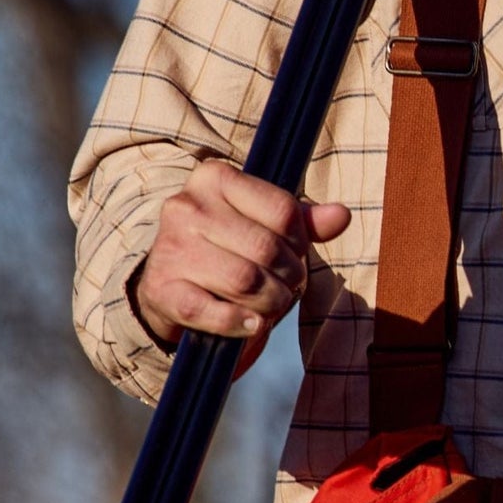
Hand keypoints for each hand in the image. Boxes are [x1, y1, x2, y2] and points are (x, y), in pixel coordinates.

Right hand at [134, 160, 350, 372]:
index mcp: (215, 177)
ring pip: (244, 280)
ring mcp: (170, 248)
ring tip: (272, 304)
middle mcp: (186, 206)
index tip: (295, 254)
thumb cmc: (229, 246)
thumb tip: (342, 215)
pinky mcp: (160, 290)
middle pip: (266, 247)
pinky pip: (211, 312)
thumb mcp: (264, 224)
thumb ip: (304, 220)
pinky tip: (252, 324)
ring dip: (271, 302)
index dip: (301, 241)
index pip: (283, 210)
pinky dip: (239, 323)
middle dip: (290, 276)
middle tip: (288, 286)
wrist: (171, 284)